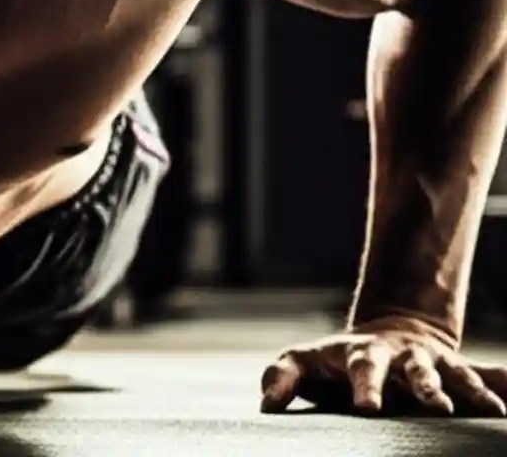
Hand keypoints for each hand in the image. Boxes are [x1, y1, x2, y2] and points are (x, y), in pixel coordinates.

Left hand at [261, 320, 506, 416]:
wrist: (384, 335)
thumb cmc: (334, 360)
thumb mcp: (303, 361)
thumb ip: (281, 378)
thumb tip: (266, 405)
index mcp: (364, 354)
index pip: (363, 369)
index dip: (365, 387)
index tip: (367, 409)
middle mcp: (403, 356)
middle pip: (416, 369)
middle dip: (426, 387)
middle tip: (437, 408)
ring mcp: (435, 362)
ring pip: (456, 374)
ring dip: (472, 391)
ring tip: (491, 414)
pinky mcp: (458, 371)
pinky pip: (488, 377)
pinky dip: (505, 386)